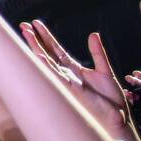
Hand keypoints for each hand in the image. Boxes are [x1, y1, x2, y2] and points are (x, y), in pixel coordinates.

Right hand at [19, 20, 128, 136]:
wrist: (117, 117)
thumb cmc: (110, 98)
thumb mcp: (104, 70)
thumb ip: (97, 52)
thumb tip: (93, 34)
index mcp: (73, 69)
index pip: (56, 49)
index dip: (46, 36)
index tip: (36, 24)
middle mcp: (66, 74)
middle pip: (47, 53)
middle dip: (35, 39)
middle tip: (23, 25)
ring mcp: (67, 81)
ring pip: (48, 62)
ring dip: (36, 48)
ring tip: (26, 34)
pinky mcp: (72, 89)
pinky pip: (56, 75)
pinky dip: (46, 66)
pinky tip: (38, 56)